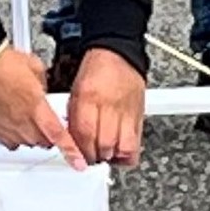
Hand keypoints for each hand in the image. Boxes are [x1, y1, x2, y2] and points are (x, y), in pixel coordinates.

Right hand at [0, 44, 85, 166]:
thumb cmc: (1, 63)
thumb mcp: (34, 67)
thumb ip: (43, 84)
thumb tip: (42, 89)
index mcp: (36, 107)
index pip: (58, 135)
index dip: (71, 151)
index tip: (78, 163)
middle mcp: (21, 121)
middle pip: (43, 142)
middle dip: (49, 135)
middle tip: (47, 123)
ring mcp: (6, 127)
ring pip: (26, 143)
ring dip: (32, 135)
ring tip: (28, 119)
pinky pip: (8, 141)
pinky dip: (14, 136)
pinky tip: (12, 123)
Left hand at [61, 46, 146, 166]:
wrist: (118, 53)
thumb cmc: (95, 70)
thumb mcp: (75, 91)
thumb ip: (74, 116)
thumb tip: (70, 139)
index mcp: (89, 97)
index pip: (84, 133)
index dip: (79, 150)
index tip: (76, 155)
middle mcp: (109, 105)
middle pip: (104, 144)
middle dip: (94, 157)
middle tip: (89, 157)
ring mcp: (127, 111)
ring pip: (123, 147)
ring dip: (111, 156)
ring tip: (105, 155)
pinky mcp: (139, 115)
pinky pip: (136, 142)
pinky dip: (127, 153)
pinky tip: (120, 152)